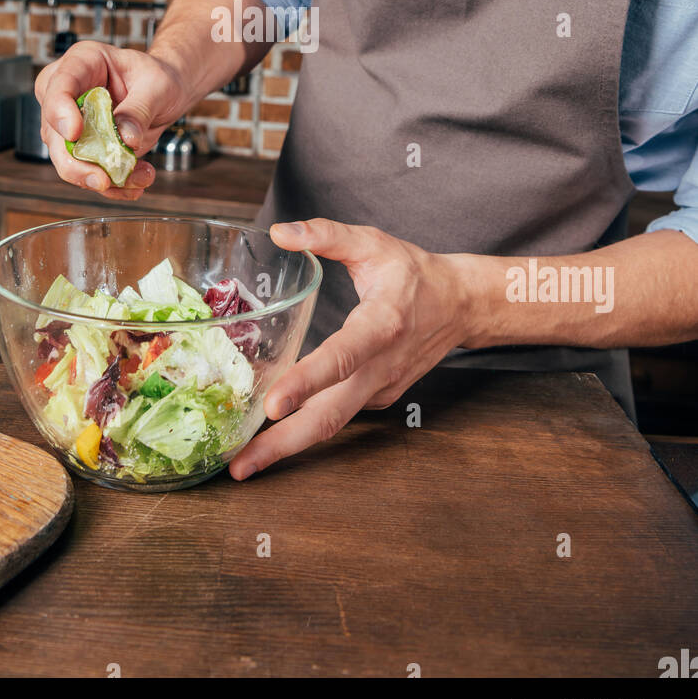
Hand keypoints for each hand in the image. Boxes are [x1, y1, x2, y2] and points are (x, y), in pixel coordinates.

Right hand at [34, 40, 188, 199]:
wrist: (168, 93)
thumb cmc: (159, 78)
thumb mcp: (157, 86)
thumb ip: (139, 110)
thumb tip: (126, 139)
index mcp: (82, 63)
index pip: (59, 85)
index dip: (60, 110)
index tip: (75, 133)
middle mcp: (68, 92)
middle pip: (54, 131)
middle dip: (75, 163)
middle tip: (102, 180)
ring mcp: (72, 122)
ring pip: (67, 159)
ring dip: (101, 177)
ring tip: (139, 178)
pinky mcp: (84, 147)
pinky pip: (88, 172)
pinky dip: (112, 185)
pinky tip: (134, 185)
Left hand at [229, 218, 473, 479]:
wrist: (459, 305)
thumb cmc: (412, 273)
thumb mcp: (373, 243)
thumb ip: (327, 235)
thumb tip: (281, 232)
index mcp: (382, 323)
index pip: (341, 357)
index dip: (307, 382)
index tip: (273, 405)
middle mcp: (381, 365)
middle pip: (331, 414)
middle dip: (283, 443)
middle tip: (240, 467)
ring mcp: (381, 388)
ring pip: (332, 424)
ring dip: (287, 447)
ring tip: (243, 465)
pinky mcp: (378, 398)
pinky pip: (339, 416)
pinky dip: (305, 428)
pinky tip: (270, 435)